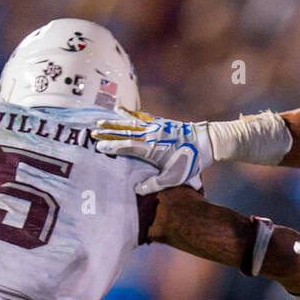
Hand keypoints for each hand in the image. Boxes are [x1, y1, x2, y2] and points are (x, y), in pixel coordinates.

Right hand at [94, 109, 211, 193]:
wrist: (207, 141)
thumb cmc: (191, 161)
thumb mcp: (174, 177)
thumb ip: (155, 184)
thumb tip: (137, 189)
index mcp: (152, 148)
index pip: (127, 146)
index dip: (112, 146)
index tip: (98, 146)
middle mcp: (152, 135)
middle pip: (125, 132)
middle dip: (108, 132)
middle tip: (92, 131)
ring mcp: (156, 126)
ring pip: (131, 123)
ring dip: (115, 122)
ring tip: (100, 120)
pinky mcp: (161, 122)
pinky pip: (142, 116)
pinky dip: (130, 114)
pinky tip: (122, 110)